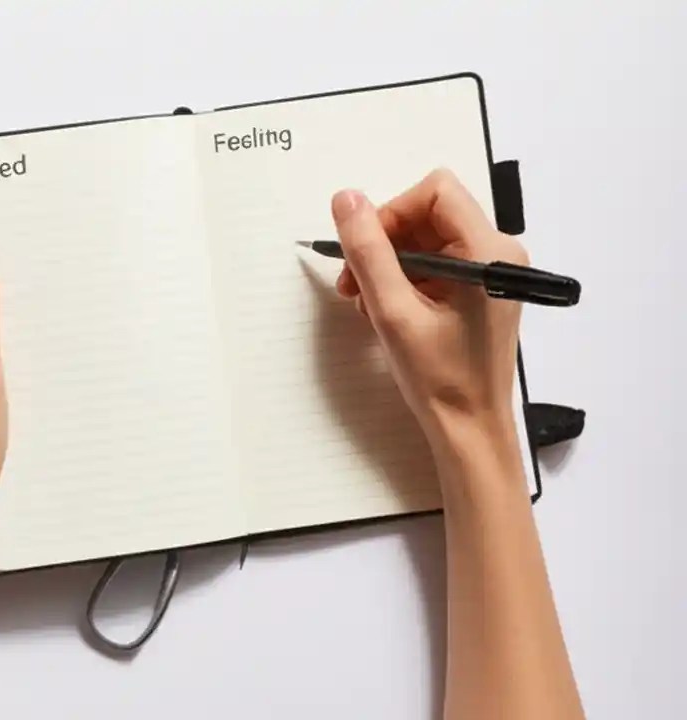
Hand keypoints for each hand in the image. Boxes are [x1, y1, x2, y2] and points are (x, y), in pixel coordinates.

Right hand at [332, 169, 526, 448]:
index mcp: (488, 252)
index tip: (365, 252)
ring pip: (426, 238)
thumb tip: (347, 200)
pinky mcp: (478, 290)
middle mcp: (496, 253)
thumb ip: (368, 252)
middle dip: (384, 243)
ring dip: (388, 264)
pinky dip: (403, 280)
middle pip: (428, 214)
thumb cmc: (440, 379)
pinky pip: (433, 263)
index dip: (391, 213)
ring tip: (365, 302)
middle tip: (353, 283)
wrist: (469, 428)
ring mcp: (488, 271)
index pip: (434, 192)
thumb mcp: (393, 312)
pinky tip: (386, 311)